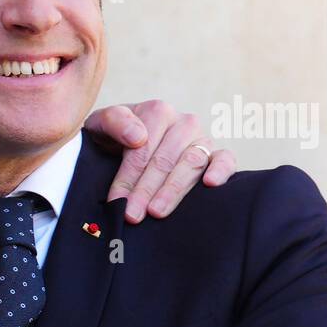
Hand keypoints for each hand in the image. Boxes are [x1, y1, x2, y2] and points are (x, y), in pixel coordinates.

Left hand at [83, 100, 236, 222]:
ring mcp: (201, 138)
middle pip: (164, 160)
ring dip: (173, 189)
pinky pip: (225, 159)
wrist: (125, 142)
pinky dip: (221, 170)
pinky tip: (210, 184)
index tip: (116, 201)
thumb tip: (138, 137)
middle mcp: (183, 123)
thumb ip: (114, 121)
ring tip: (156, 211)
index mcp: (157, 112)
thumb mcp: (101, 124)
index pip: (142, 149)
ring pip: (191, 163)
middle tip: (132, 215)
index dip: (128, 177)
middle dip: (145, 190)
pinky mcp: (216, 154)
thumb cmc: (114, 136)